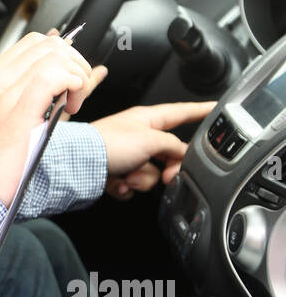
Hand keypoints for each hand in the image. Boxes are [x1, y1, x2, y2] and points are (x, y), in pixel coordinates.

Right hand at [0, 32, 103, 205]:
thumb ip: (16, 103)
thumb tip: (49, 93)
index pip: (32, 45)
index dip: (59, 56)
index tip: (66, 80)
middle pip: (47, 44)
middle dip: (73, 63)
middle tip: (75, 92)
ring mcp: (3, 94)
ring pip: (54, 56)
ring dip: (76, 75)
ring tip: (73, 102)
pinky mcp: (17, 113)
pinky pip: (53, 77)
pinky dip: (72, 84)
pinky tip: (71, 105)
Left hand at [92, 100, 215, 199]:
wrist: (79, 164)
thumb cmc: (108, 143)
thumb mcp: (150, 140)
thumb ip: (173, 146)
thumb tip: (182, 155)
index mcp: (147, 119)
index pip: (182, 112)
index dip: (201, 110)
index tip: (217, 109)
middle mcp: (139, 135)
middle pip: (169, 153)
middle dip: (166, 168)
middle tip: (166, 175)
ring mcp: (128, 155)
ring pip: (152, 174)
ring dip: (141, 180)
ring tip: (127, 176)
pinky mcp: (117, 172)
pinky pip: (134, 185)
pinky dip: (126, 188)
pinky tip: (116, 183)